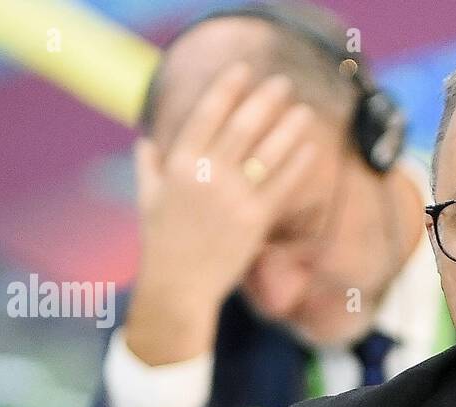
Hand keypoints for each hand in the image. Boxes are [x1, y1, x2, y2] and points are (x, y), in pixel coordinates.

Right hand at [127, 61, 320, 364]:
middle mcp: (206, 176)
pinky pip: (281, 185)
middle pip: (242, 126)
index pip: (206, 115)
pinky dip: (297, 164)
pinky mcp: (254, 220)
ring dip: (288, 127)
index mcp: (178, 165)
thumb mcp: (148, 200)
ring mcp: (232, 198)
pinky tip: (310, 148)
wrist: (178, 287)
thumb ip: (149, 168)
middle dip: (264, 100)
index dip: (226, 90)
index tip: (242, 70)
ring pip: (267, 152)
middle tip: (282, 82)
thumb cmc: (161, 243)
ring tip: (304, 110)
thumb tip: (145, 142)